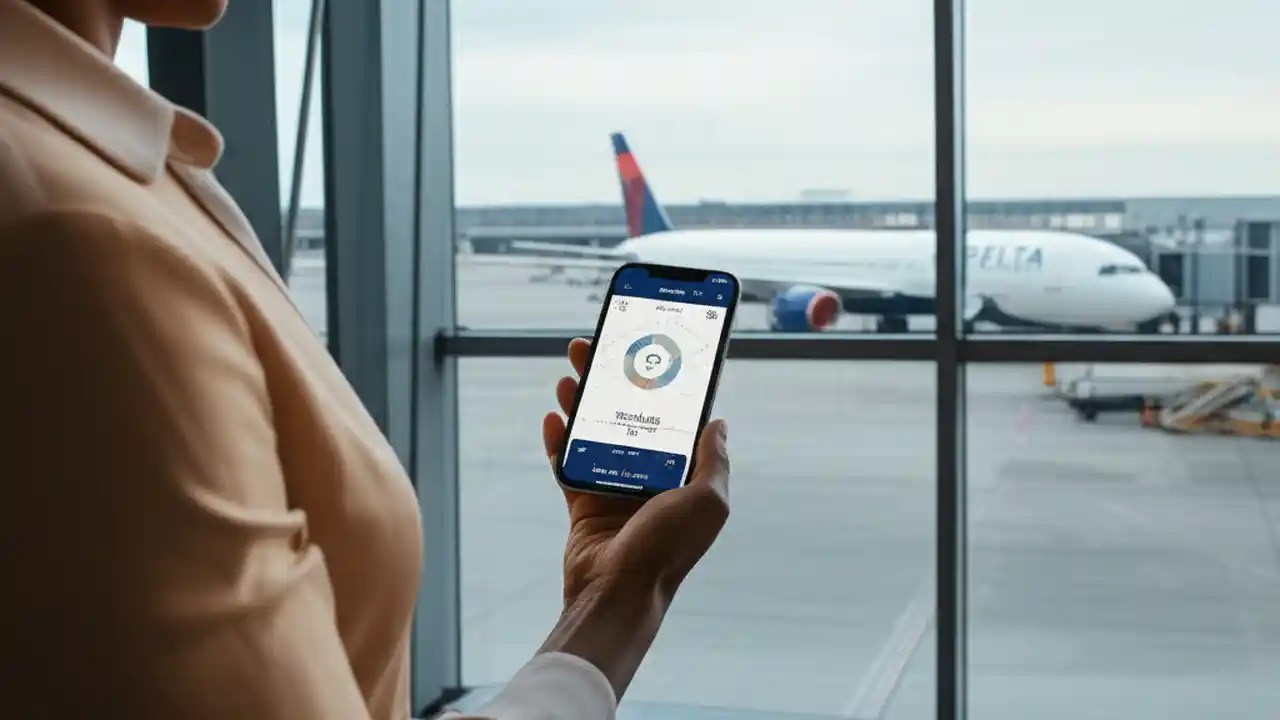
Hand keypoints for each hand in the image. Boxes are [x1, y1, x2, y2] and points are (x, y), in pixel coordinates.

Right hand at [541, 338, 730, 606]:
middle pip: (626, 417)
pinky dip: (558, 441)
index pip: (671, 419)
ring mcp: (614, 489)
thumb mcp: (707, 501)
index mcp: (682, 475)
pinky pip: (568, 464)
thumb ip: (712, 460)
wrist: (617, 591)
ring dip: (580, 403)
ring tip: (567, 376)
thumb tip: (718, 422)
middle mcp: (649, 478)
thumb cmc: (667, 549)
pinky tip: (551, 419)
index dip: (659, 386)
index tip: (646, 354)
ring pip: (594, 433)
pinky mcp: (583, 503)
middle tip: (593, 350)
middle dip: (609, 382)